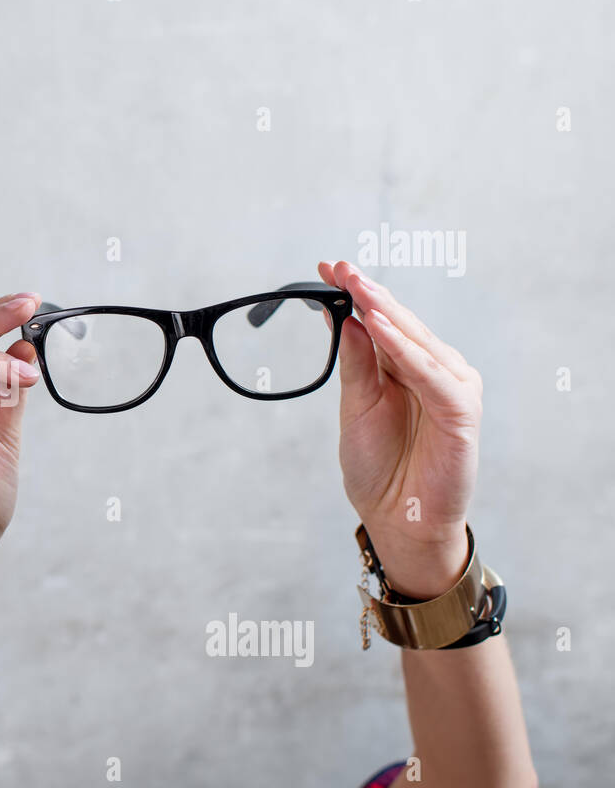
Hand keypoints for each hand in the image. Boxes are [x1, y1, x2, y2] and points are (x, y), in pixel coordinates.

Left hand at [319, 261, 481, 599]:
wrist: (397, 520)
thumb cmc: (379, 466)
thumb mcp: (355, 407)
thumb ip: (354, 364)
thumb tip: (345, 317)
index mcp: (405, 367)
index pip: (380, 321)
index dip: (356, 293)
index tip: (325, 268)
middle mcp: (432, 371)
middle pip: (400, 324)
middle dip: (369, 293)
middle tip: (340, 267)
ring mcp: (450, 388)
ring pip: (419, 342)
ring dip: (388, 314)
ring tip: (359, 290)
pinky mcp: (461, 411)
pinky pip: (433, 374)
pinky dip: (407, 350)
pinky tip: (379, 328)